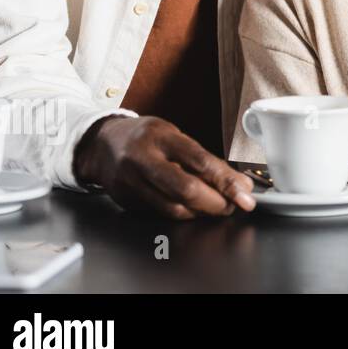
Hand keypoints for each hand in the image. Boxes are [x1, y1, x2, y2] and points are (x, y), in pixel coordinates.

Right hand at [72, 115, 255, 218]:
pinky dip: (183, 213)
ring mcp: (131, 182)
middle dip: (216, 202)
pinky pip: (161, 213)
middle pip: (186, 189)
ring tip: (217, 206)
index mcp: (161, 137)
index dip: (226, 180)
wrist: (102, 144)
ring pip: (173, 207)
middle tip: (233, 205)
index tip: (245, 192)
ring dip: (202, 212)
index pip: (200, 162)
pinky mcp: (126, 200)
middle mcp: (143, 159)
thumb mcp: (173, 135)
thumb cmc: (146, 137)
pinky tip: (194, 208)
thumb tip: (235, 182)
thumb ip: (200, 157)